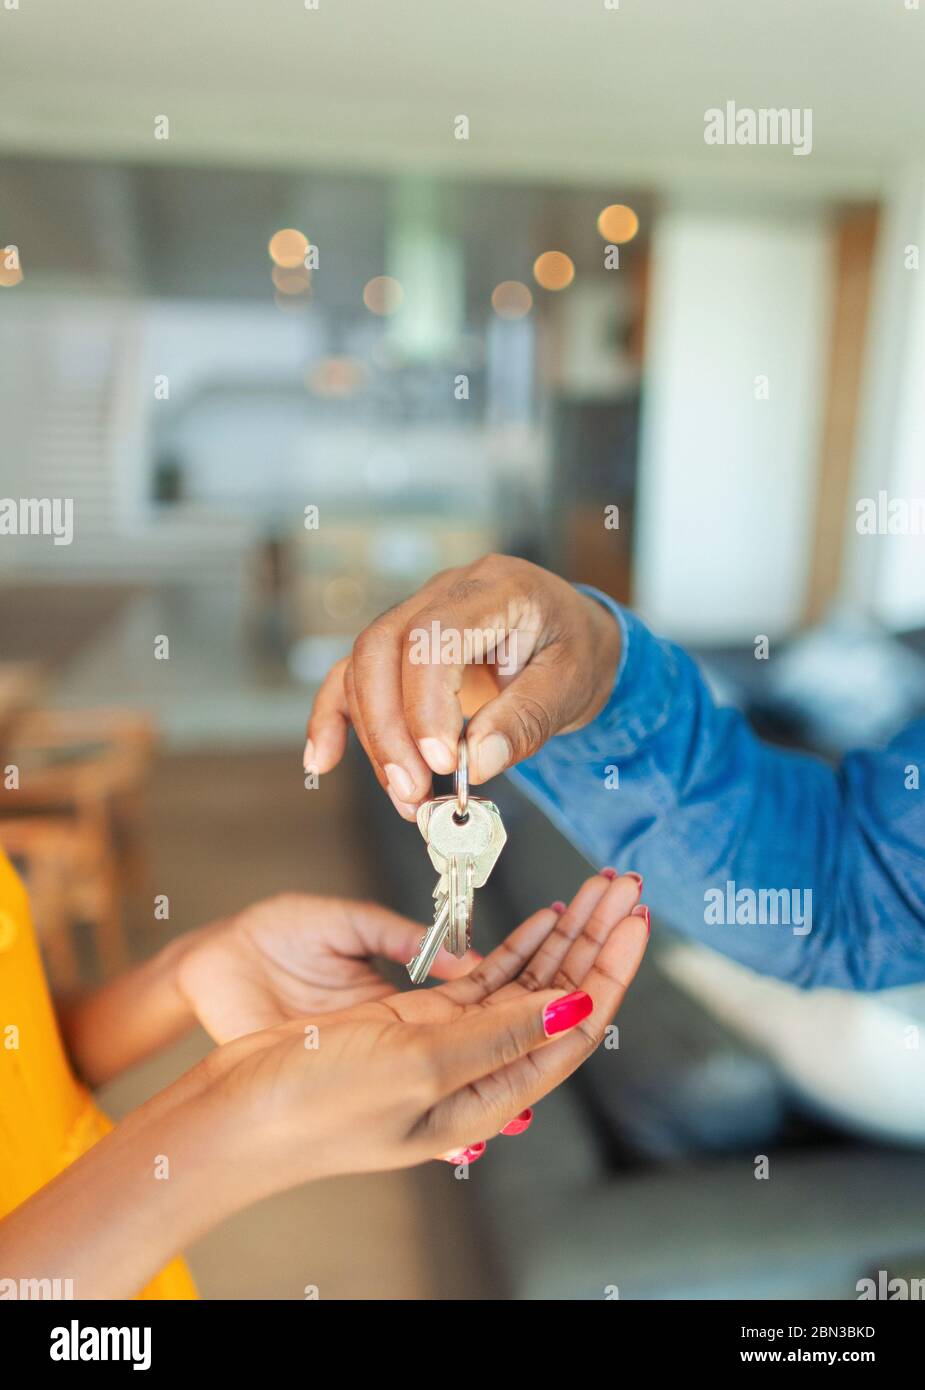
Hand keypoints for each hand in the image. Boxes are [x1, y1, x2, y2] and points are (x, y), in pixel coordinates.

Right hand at [207, 871, 647, 1188]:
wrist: (233, 1110)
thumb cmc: (315, 1103)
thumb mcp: (416, 1067)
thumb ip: (501, 1036)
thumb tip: (582, 1009)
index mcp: (485, 1096)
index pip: (572, 1030)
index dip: (611, 974)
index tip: (636, 924)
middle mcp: (475, 1072)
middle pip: (557, 1000)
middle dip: (595, 942)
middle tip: (625, 885)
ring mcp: (446, 1045)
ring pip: (524, 983)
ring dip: (562, 937)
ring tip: (597, 889)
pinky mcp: (413, 1022)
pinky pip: (482, 980)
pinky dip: (514, 946)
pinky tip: (543, 918)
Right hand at [304, 553, 620, 818]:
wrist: (573, 637)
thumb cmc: (576, 652)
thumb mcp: (572, 685)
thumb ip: (525, 720)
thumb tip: (475, 764)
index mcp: (496, 589)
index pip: (433, 635)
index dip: (426, 702)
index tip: (442, 762)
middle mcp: (445, 592)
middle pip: (382, 649)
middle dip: (389, 729)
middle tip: (412, 792)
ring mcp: (414, 615)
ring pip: (362, 668)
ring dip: (374, 739)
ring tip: (406, 798)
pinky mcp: (398, 650)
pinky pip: (352, 677)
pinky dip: (332, 718)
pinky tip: (321, 759)